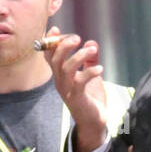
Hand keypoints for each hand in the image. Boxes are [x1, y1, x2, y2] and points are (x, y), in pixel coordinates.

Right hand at [44, 26, 107, 151]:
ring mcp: (68, 90)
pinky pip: (80, 82)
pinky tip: (100, 68)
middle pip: (55, 60)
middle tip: (77, 38)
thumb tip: (91, 42)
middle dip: (64, 46)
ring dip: (79, 56)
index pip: (50, 56)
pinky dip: (90, 72)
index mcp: (61, 75)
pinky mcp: (78, 98)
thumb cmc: (90, 98)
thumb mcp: (90, 75)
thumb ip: (89, 59)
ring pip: (66, 69)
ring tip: (92, 50)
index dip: (50, 42)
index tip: (56, 29)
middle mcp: (61, 82)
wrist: (93, 123)